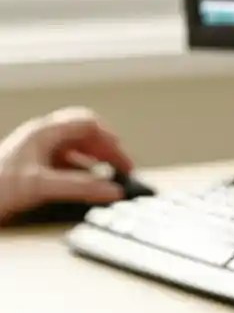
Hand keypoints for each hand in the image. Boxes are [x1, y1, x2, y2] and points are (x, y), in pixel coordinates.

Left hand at [0, 107, 133, 223]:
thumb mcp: (41, 186)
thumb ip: (80, 187)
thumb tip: (113, 190)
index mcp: (44, 133)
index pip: (87, 123)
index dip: (108, 139)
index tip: (122, 159)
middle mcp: (41, 138)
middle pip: (84, 135)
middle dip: (106, 150)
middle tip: (121, 169)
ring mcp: (36, 152)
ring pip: (76, 149)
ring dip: (95, 161)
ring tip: (108, 177)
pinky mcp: (33, 167)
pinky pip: (66, 164)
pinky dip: (82, 172)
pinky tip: (86, 186)